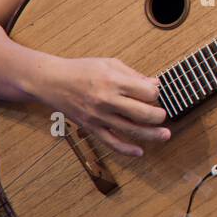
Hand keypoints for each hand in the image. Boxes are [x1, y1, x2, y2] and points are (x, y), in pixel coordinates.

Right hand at [36, 56, 170, 156]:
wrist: (51, 81)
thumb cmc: (82, 70)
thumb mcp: (109, 63)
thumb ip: (134, 75)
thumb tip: (156, 85)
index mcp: (114, 81)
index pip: (147, 93)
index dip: (155, 94)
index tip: (154, 94)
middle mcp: (107, 100)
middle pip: (143, 114)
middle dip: (159, 116)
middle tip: (163, 115)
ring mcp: (99, 116)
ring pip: (131, 131)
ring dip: (152, 135)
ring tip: (165, 135)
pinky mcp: (91, 127)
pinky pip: (111, 143)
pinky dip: (126, 150)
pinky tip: (139, 152)